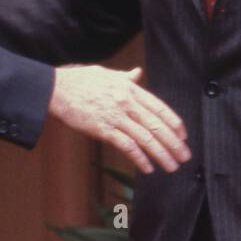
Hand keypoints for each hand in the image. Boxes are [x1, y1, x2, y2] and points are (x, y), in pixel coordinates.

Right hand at [48, 66, 189, 173]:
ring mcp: (115, 116)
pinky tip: (148, 167)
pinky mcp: (103, 129)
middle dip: (174, 143)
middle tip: (185, 156)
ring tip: (172, 166)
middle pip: (157, 125)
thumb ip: (125, 77)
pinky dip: (139, 158)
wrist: (56, 88)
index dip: (174, 123)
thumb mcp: (106, 74)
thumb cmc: (80, 81)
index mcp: (130, 89)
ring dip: (162, 154)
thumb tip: (137, 73)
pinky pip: (127, 146)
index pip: (160, 108)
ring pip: (146, 138)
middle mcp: (126, 102)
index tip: (183, 136)